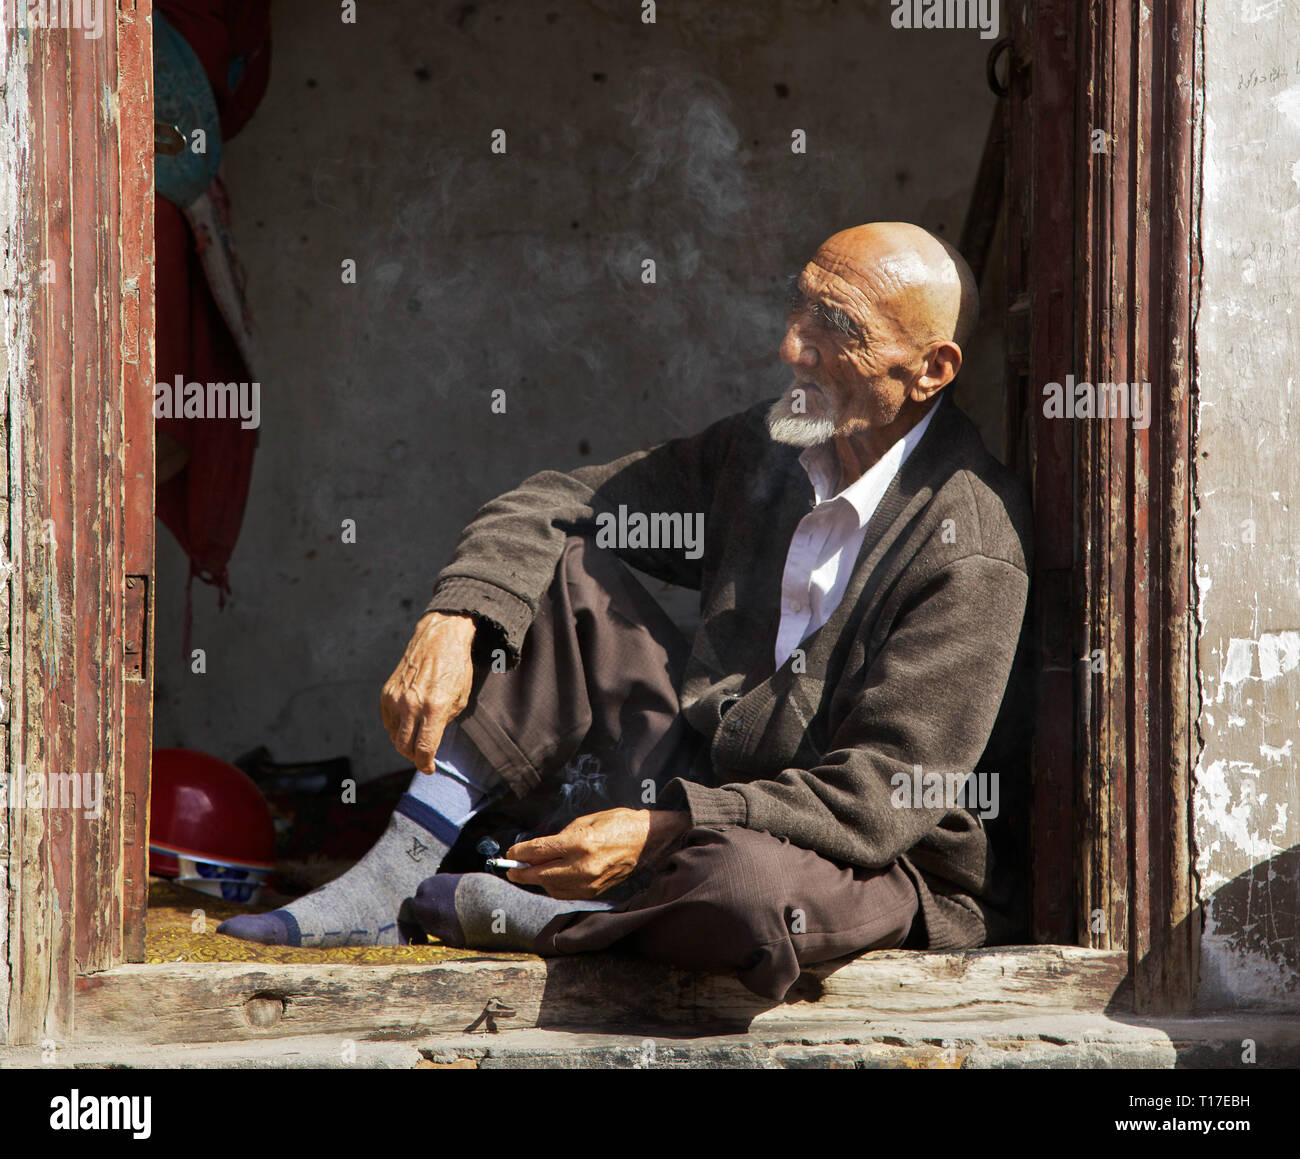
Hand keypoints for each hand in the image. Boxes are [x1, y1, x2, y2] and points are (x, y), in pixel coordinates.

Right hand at [380, 612, 476, 772]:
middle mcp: (412, 705)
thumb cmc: (455, 670)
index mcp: (434, 708)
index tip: (429, 769)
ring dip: (405, 742)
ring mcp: (396, 699)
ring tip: (417, 737)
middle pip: (405, 747)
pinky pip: (388, 721)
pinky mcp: (387, 693)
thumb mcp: (459, 700)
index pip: (424, 750)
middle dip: (414, 757)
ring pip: (394, 736)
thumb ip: (444, 724)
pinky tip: (407, 722)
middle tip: (422, 756)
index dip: (426, 765)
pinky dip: (396, 727)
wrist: (439, 640)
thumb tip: (430, 743)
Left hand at [506, 808, 689, 899]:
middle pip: (541, 874)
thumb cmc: (618, 823)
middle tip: (512, 870)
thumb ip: (562, 836)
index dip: (521, 853)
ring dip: (538, 881)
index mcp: (580, 842)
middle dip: (522, 872)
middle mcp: (583, 865)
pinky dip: (554, 887)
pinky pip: (566, 893)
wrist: (648, 840)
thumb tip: (541, 849)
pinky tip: (550, 879)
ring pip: (552, 887)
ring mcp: (590, 882)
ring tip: (531, 872)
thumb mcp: (587, 820)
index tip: (511, 853)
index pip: (540, 851)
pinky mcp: (595, 892)